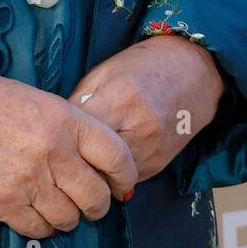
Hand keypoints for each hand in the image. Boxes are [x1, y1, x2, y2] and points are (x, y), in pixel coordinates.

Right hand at [0, 69, 137, 239]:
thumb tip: (105, 168)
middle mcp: (53, 151)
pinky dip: (41, 224)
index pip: (117, 157)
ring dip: (67, 215)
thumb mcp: (45, 104)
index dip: (124, 177)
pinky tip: (34, 207)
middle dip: (97, 204)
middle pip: (96, 197)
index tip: (120, 184)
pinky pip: (39, 229)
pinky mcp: (6, 202)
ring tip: (55, 200)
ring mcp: (29, 180)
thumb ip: (76, 133)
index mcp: (66, 121)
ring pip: (69, 219)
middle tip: (87, 199)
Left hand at [66, 33, 226, 181]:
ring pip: (109, 178)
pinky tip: (106, 157)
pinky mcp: (159, 166)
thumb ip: (80, 101)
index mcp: (121, 100)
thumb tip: (60, 129)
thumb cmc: (142, 66)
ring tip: (84, 155)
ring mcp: (152, 152)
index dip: (64, 136)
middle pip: (94, 162)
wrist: (192, 73)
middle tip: (64, 150)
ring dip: (94, 170)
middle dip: (76, 158)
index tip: (54, 134)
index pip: (81, 133)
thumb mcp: (104, 72)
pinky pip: (126, 180)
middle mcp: (140, 131)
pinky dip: (112, 173)